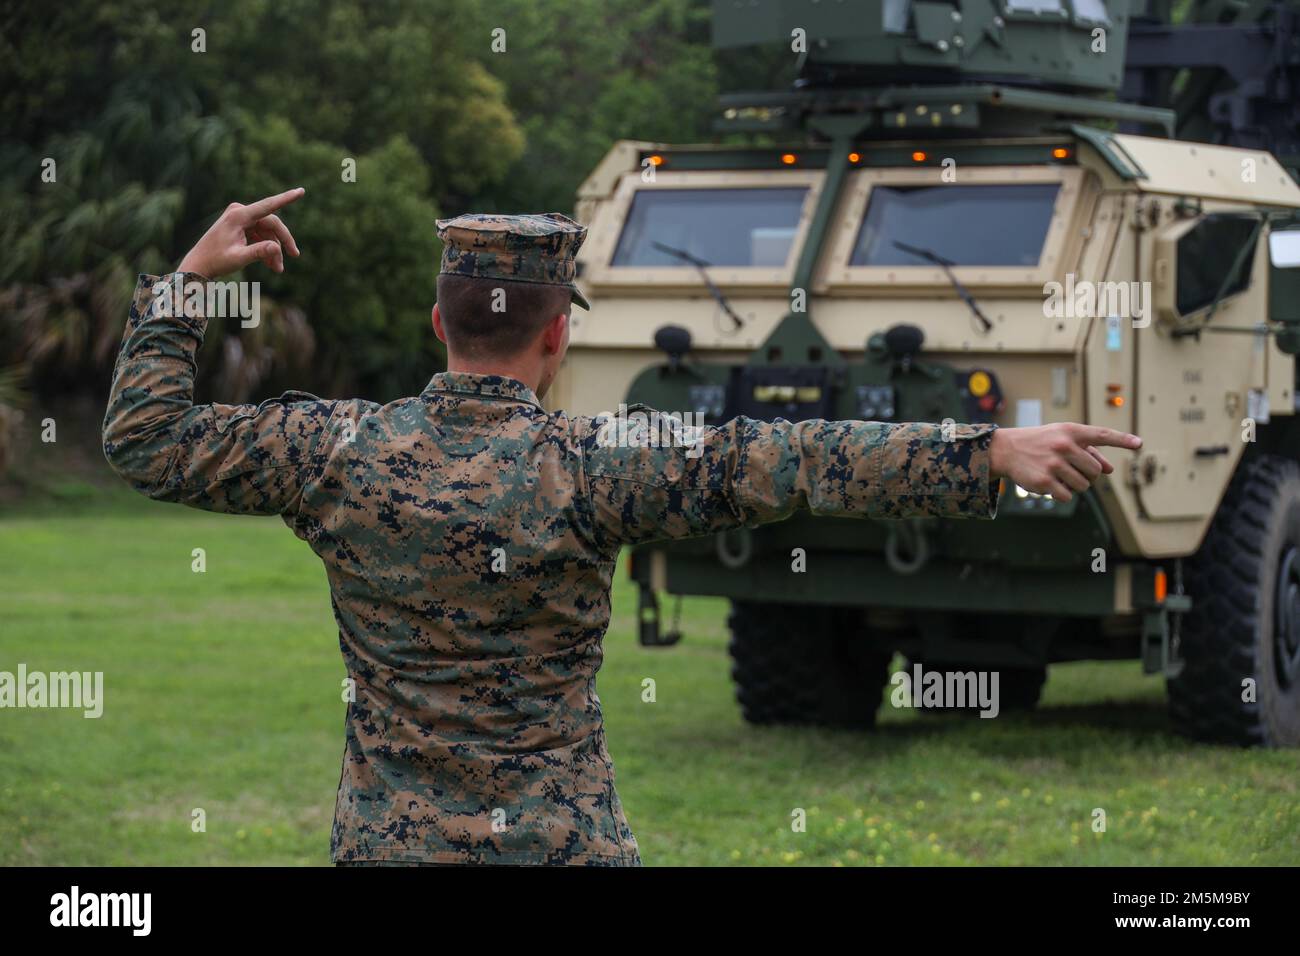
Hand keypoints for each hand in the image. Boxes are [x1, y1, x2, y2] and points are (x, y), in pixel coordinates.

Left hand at [177, 188, 304, 278]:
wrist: (199, 264)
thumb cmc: (216, 261)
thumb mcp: (239, 258)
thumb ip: (259, 252)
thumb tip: (277, 249)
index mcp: (238, 215)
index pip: (268, 205)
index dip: (287, 198)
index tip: (301, 191)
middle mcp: (240, 212)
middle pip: (272, 223)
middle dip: (282, 241)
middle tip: (294, 256)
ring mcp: (240, 218)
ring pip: (268, 231)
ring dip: (274, 249)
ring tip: (277, 268)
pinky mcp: (241, 225)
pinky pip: (260, 235)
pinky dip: (266, 248)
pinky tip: (270, 264)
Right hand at [989, 423, 1141, 501]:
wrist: (1006, 449)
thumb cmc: (1040, 443)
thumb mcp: (1063, 439)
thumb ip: (1088, 452)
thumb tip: (1109, 470)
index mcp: (1071, 432)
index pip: (1102, 435)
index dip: (1122, 440)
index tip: (1139, 444)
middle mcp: (1063, 446)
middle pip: (1095, 471)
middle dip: (1087, 475)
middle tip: (1072, 469)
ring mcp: (1053, 464)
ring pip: (1083, 486)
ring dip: (1075, 485)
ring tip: (1058, 475)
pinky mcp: (1044, 482)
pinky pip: (1068, 496)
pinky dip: (1062, 494)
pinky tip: (1050, 484)